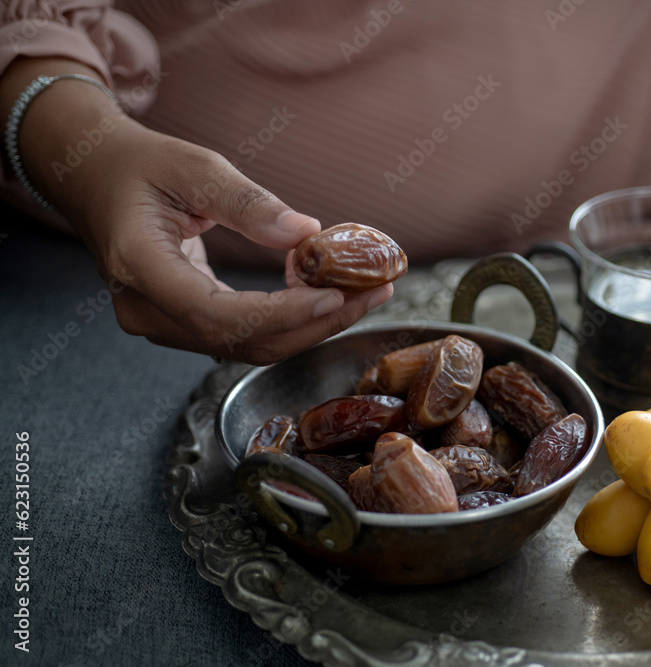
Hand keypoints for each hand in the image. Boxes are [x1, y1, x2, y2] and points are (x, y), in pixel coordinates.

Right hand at [72, 124, 393, 364]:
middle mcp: (146, 310)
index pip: (217, 315)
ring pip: (248, 346)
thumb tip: (306, 232)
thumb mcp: (194, 167)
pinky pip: (243, 334)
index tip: (336, 295)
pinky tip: (326, 292)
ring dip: (310, 325)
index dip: (282, 314)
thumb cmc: (139, 165)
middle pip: (242, 341)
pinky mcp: (182, 323)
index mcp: (138, 267)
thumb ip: (248, 204)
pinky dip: (290, 319)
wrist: (94, 176)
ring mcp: (161, 323)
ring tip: (362, 293)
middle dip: (316, 323)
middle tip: (373, 292)